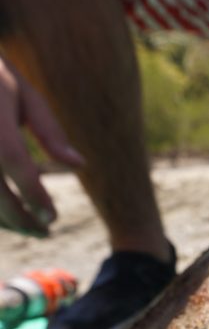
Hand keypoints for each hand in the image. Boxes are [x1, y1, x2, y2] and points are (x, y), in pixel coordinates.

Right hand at [0, 56, 82, 236]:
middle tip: (46, 232)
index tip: (52, 217)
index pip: (14, 162)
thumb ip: (50, 132)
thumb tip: (80, 166)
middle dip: (21, 220)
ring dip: (5, 222)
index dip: (34, 195)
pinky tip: (11, 219)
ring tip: (31, 230)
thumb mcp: (25, 96)